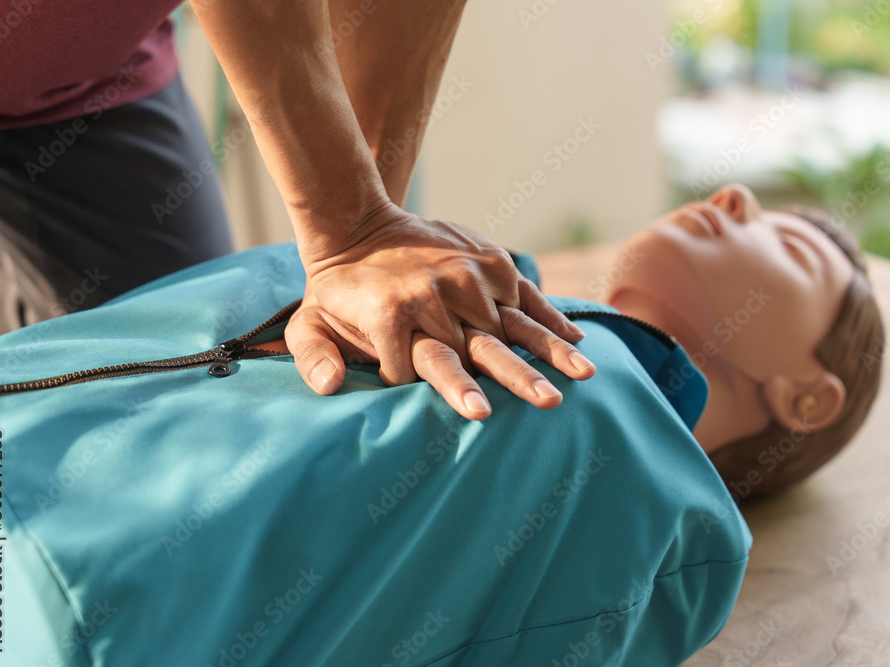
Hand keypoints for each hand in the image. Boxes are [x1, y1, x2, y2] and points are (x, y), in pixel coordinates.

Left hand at [283, 288, 596, 419]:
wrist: (359, 226)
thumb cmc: (337, 290)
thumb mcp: (308, 324)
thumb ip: (314, 357)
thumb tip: (330, 388)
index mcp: (391, 317)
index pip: (420, 373)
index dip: (436, 394)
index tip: (469, 416)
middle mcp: (433, 297)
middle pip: (478, 350)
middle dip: (513, 379)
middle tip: (545, 403)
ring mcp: (465, 277)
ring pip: (511, 324)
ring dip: (548, 351)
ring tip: (581, 376)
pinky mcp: (488, 261)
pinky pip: (524, 294)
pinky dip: (550, 317)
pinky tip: (578, 339)